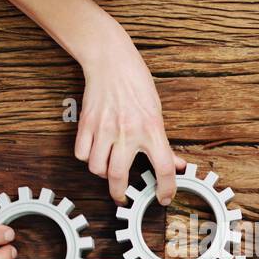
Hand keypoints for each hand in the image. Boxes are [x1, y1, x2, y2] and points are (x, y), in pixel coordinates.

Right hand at [74, 33, 183, 204]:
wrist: (111, 61)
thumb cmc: (136, 83)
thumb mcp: (157, 112)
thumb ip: (164, 143)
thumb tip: (176, 164)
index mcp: (151, 129)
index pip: (163, 167)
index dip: (166, 188)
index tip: (163, 197)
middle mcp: (127, 132)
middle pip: (118, 176)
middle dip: (120, 194)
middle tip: (123, 197)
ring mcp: (104, 128)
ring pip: (97, 168)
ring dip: (103, 174)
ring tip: (109, 168)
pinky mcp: (86, 124)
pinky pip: (81, 154)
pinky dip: (87, 158)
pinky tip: (95, 152)